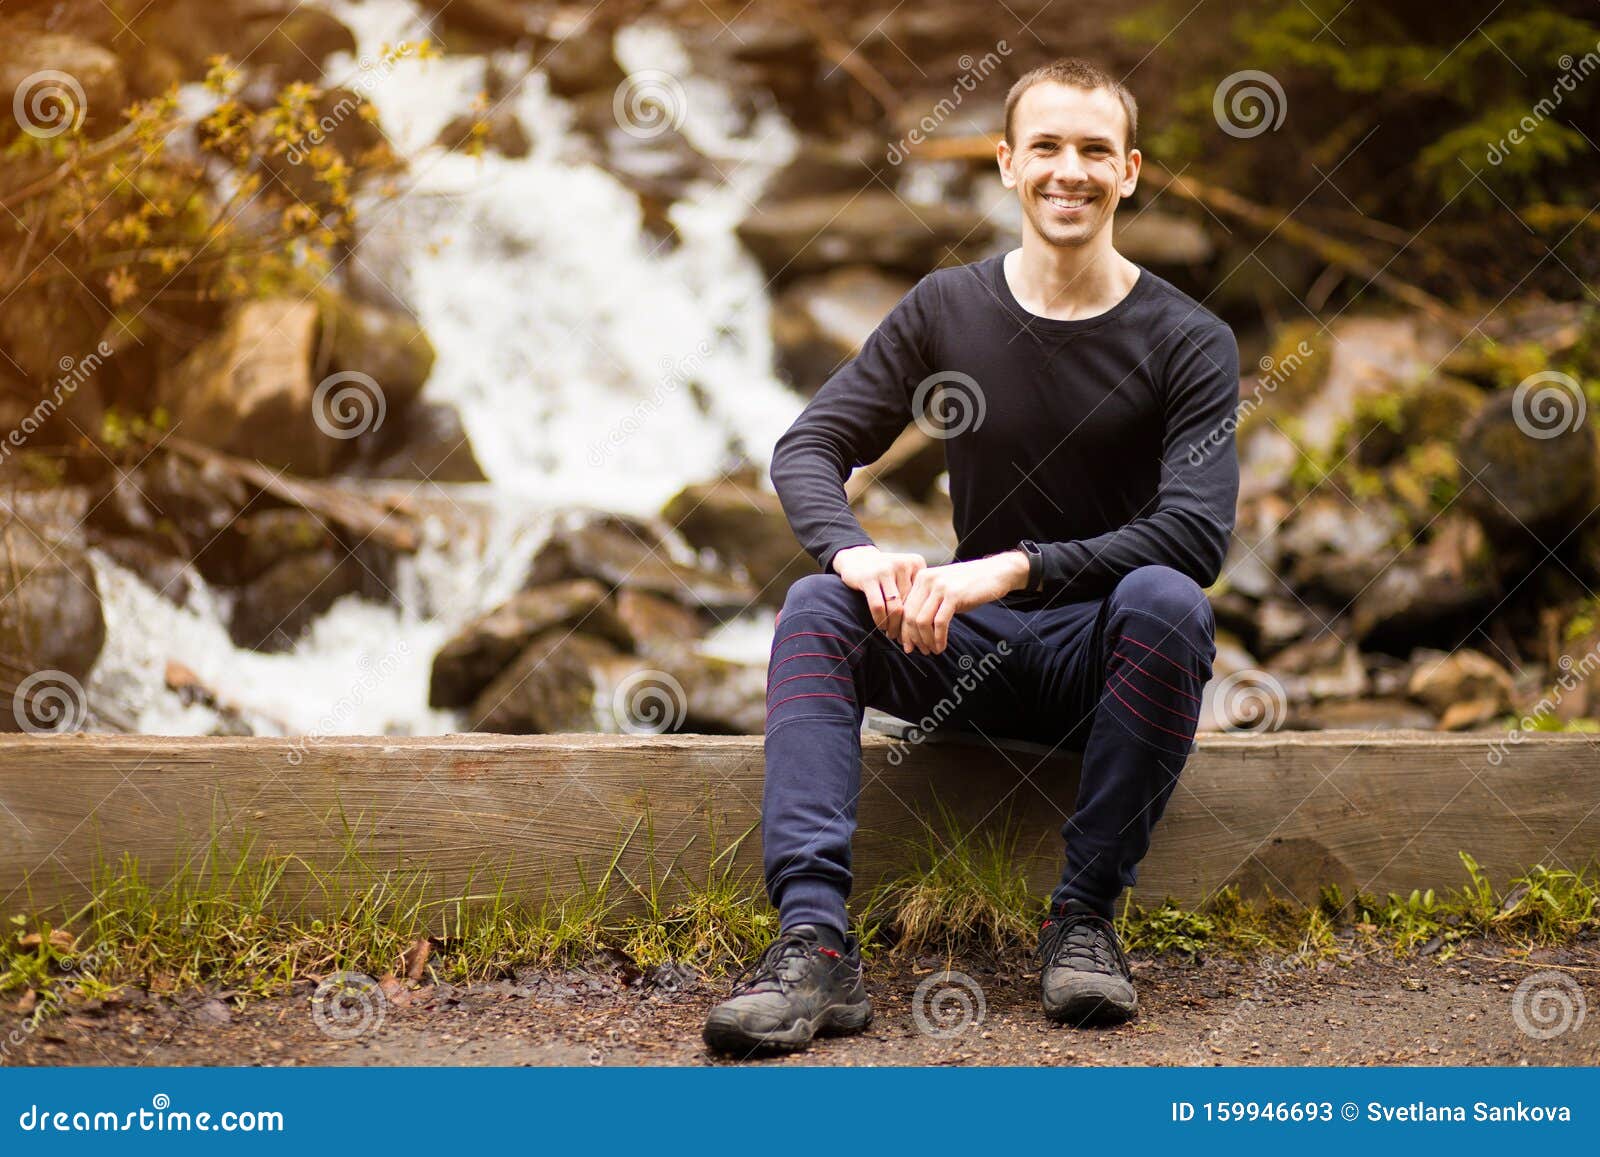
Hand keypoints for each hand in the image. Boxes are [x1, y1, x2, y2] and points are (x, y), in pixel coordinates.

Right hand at [831, 545, 926, 639]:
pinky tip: (881, 627)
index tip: (918, 634)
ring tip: (892, 635)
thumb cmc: (885, 574)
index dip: (920, 618)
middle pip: (910, 604)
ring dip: (894, 626)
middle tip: (906, 641)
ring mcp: (886, 569)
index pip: (922, 597)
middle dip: (907, 626)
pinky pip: (878, 606)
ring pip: (896, 608)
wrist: (857, 558)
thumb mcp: (904, 577)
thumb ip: (916, 593)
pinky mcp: (869, 577)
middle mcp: (904, 564)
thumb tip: (927, 625)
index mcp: (917, 563)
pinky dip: (881, 621)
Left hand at [898, 552, 1030, 654]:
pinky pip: (939, 623)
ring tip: (931, 650)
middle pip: (910, 615)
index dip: (903, 629)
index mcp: (921, 578)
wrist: (996, 572)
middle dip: (912, 638)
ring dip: (925, 640)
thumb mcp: (943, 590)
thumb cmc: (970, 585)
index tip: (906, 644)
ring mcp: (940, 586)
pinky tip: (941, 646)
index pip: (904, 607)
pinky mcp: (954, 595)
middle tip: (918, 651)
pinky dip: (938, 638)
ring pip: (922, 621)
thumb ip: (928, 603)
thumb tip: (913, 629)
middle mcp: (927, 580)